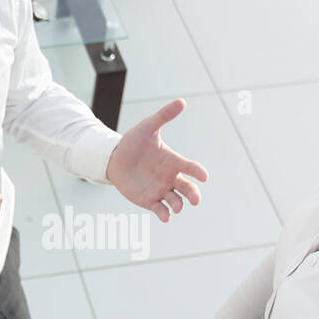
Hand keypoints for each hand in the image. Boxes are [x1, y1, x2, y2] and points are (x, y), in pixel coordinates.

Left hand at [106, 99, 208, 222]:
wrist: (114, 158)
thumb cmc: (133, 142)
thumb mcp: (148, 128)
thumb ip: (164, 116)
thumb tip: (182, 101)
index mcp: (173, 161)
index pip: (190, 168)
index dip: (198, 172)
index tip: (204, 176)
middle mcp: (170, 178)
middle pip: (187, 188)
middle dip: (193, 195)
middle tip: (195, 200)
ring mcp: (161, 190)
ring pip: (176, 201)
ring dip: (178, 205)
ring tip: (176, 207)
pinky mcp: (150, 201)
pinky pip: (160, 210)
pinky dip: (164, 214)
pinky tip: (165, 216)